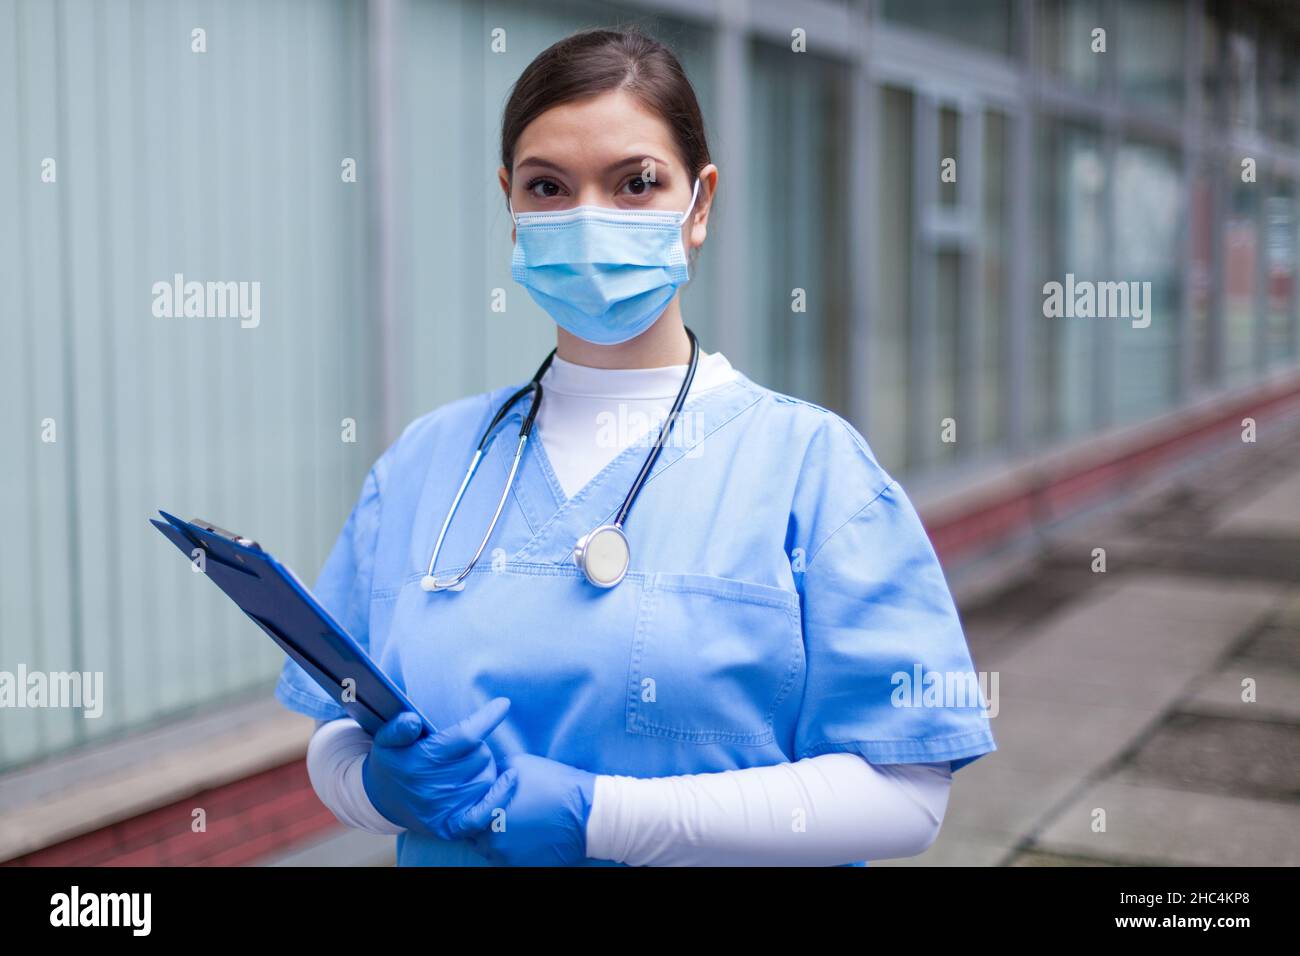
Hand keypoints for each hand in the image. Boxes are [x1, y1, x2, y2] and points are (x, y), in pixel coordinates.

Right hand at [362, 698, 514, 841]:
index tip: (503, 704)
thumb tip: (413, 720)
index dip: (488, 718)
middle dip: (478, 745)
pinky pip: (485, 813)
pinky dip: (500, 796)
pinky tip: (510, 778)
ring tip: (470, 764)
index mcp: (421, 761)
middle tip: (464, 746)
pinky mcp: (451, 827)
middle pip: (480, 755)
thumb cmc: (392, 762)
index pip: (465, 736)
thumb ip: (399, 728)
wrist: (381, 800)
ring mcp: (444, 809)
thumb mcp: (386, 739)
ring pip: (487, 777)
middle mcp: (434, 787)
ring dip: (485, 766)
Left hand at [469, 752, 595, 866]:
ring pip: (492, 850)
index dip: (470, 809)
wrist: (589, 814)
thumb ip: (493, 775)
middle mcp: (496, 843)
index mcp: (490, 817)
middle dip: (483, 825)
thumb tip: (483, 779)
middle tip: (498, 812)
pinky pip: (510, 859)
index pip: (464, 819)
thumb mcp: (518, 764)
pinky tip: (526, 835)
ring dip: (498, 838)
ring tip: (515, 823)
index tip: (478, 803)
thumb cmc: (555, 785)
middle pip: (476, 837)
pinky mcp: (526, 868)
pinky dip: (514, 849)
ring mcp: (511, 859)